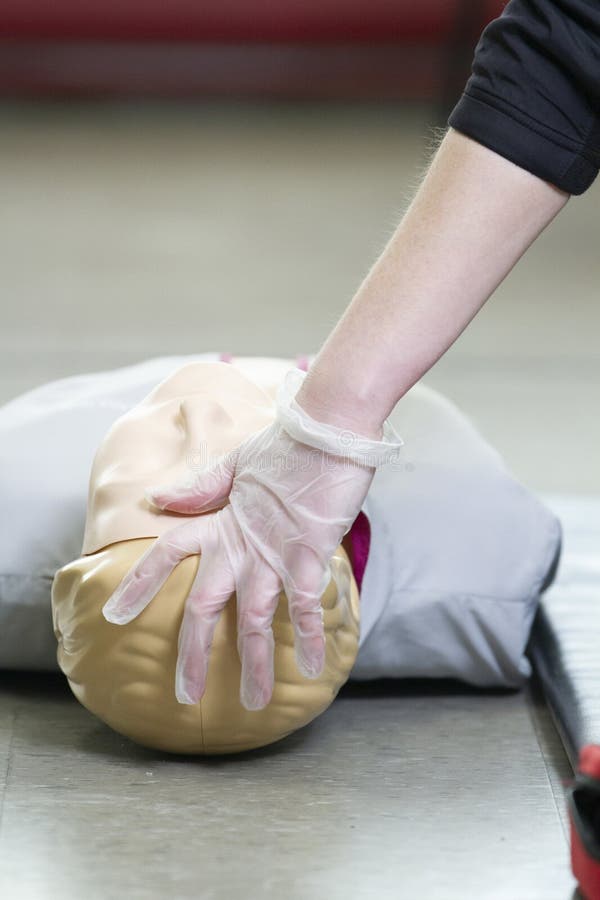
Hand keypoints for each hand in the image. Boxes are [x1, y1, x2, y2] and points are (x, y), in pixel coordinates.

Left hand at [102, 369, 402, 710]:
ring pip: (254, 619)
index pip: (166, 553)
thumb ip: (198, 486)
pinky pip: (307, 605)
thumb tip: (157, 498)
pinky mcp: (308, 556)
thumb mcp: (234, 464)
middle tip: (185, 695)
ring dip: (255, 662)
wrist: (327, 428)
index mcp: (216, 521)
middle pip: (203, 606)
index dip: (139, 583)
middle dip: (193, 653)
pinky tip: (314, 667)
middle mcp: (237, 545)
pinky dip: (311, 635)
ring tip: (255, 702)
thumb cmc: (283, 445)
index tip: (114, 615)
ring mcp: (272, 554)